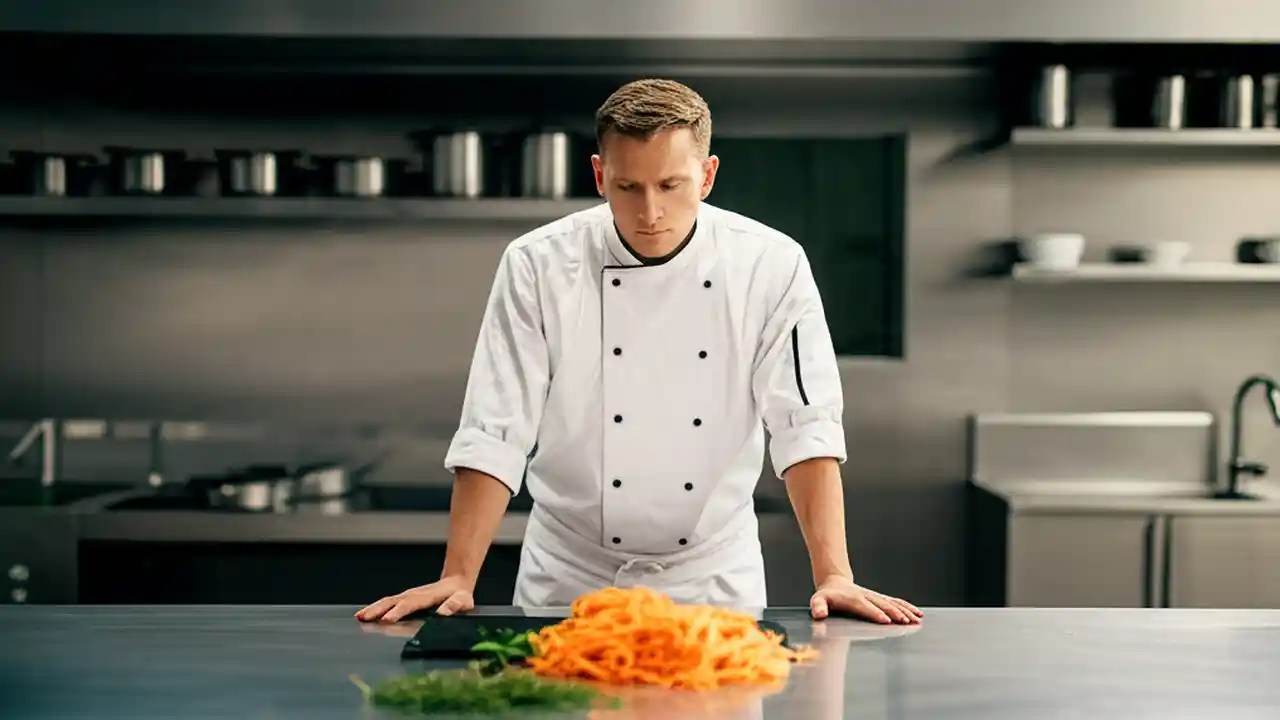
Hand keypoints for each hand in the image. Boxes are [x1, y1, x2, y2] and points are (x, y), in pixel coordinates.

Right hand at [355, 575, 474, 622]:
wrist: (456, 583)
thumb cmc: (459, 595)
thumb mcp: (462, 601)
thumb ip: (453, 606)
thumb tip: (442, 614)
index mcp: (426, 597)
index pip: (410, 605)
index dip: (398, 612)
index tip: (386, 620)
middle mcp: (413, 595)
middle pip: (393, 602)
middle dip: (378, 610)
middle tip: (364, 619)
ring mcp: (407, 596)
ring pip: (387, 601)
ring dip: (373, 608)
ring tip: (359, 617)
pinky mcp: (404, 599)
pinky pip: (387, 603)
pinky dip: (375, 608)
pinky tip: (364, 615)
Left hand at [809, 576, 922, 624]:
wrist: (835, 583)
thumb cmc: (827, 596)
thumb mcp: (817, 600)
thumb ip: (817, 607)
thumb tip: (818, 614)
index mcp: (853, 599)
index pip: (865, 607)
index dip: (875, 613)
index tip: (886, 620)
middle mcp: (866, 596)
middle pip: (883, 605)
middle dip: (894, 613)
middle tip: (905, 621)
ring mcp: (875, 597)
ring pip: (892, 603)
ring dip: (904, 611)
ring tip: (916, 619)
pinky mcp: (880, 598)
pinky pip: (896, 602)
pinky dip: (907, 607)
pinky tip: (918, 614)